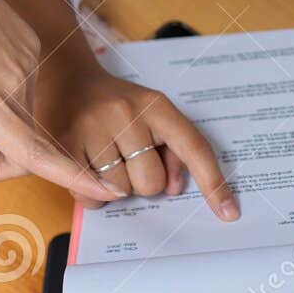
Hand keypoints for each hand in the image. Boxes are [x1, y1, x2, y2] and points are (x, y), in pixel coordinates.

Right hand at [28, 37, 237, 215]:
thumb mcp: (150, 114)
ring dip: (114, 187)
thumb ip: (172, 150)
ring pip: (120, 192)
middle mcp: (126, 113)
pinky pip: (90, 196)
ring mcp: (93, 128)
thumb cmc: (114, 106)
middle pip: (151, 183)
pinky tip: (87, 171)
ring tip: (102, 159)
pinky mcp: (64, 146)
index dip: (212, 183)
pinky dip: (93, 196)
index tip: (229, 213)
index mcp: (156, 105)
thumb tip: (174, 188)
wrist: (65, 79)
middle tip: (126, 160)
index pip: (193, 148)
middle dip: (141, 182)